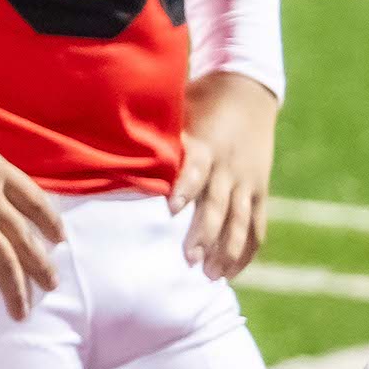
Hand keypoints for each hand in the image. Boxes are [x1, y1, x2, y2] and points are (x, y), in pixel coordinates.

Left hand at [170, 71, 278, 279]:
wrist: (247, 92)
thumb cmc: (198, 103)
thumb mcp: (176, 113)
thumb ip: (154, 137)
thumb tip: (108, 146)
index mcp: (206, 147)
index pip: (195, 170)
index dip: (185, 189)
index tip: (171, 209)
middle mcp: (228, 167)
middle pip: (218, 205)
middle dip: (204, 233)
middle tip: (188, 260)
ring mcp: (247, 181)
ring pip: (240, 222)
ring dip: (226, 250)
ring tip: (212, 276)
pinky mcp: (260, 190)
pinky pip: (257, 225)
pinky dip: (247, 249)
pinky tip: (233, 271)